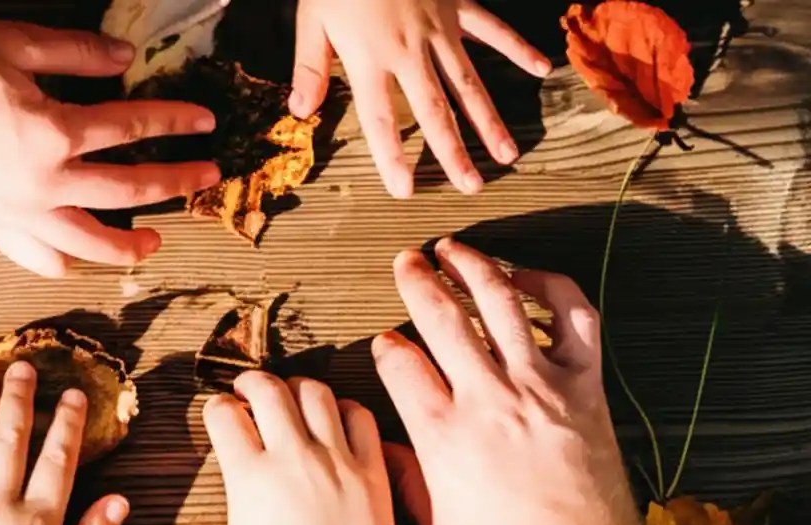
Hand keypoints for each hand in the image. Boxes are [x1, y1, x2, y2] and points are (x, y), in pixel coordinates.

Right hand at [0, 20, 219, 276]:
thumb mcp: (23, 44)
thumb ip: (81, 53)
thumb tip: (128, 59)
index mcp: (55, 134)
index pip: (132, 127)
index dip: (175, 121)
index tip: (205, 123)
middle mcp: (43, 183)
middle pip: (127, 190)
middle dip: (175, 182)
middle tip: (206, 177)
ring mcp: (17, 212)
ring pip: (86, 243)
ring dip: (127, 245)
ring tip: (153, 242)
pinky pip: (34, 257)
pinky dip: (61, 263)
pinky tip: (78, 262)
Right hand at [202, 372, 403, 524]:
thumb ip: (241, 494)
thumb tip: (245, 467)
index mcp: (250, 477)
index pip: (224, 415)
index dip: (216, 407)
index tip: (220, 411)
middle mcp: (292, 458)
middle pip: (267, 389)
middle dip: (251, 382)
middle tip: (248, 389)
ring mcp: (335, 460)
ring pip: (315, 391)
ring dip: (296, 388)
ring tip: (292, 397)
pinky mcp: (371, 469)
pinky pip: (360, 416)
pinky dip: (344, 408)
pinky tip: (336, 418)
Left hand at [291, 0, 549, 196]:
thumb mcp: (312, 17)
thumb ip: (309, 67)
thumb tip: (300, 112)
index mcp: (370, 58)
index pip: (381, 120)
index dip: (392, 157)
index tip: (404, 190)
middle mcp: (410, 51)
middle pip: (435, 111)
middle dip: (454, 152)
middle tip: (472, 186)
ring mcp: (439, 28)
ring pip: (469, 82)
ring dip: (489, 119)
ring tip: (507, 154)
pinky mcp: (458, 4)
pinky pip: (492, 29)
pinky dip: (517, 47)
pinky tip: (539, 67)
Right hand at [373, 238, 642, 524]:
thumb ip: (404, 475)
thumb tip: (384, 444)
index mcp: (441, 435)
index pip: (399, 363)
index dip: (385, 345)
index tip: (383, 342)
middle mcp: (486, 399)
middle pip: (440, 317)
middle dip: (417, 280)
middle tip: (406, 261)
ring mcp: (539, 387)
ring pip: (499, 304)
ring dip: (472, 266)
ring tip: (453, 248)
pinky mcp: (583, 388)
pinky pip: (573, 318)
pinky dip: (552, 287)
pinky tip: (528, 277)